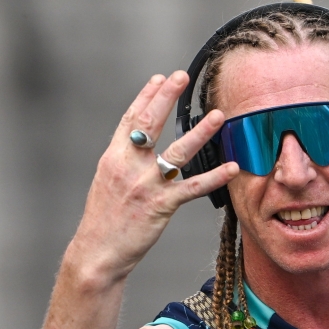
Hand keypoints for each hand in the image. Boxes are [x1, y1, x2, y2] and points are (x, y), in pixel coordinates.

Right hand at [67, 71, 238, 285]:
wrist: (97, 253)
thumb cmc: (104, 219)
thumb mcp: (108, 182)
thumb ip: (125, 160)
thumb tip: (142, 143)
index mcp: (113, 158)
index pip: (130, 120)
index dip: (146, 96)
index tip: (160, 78)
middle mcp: (129, 166)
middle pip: (150, 124)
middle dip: (166, 97)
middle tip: (182, 76)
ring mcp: (146, 185)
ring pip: (177, 152)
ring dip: (200, 132)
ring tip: (218, 115)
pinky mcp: (161, 205)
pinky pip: (193, 187)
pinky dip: (214, 176)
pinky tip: (231, 167)